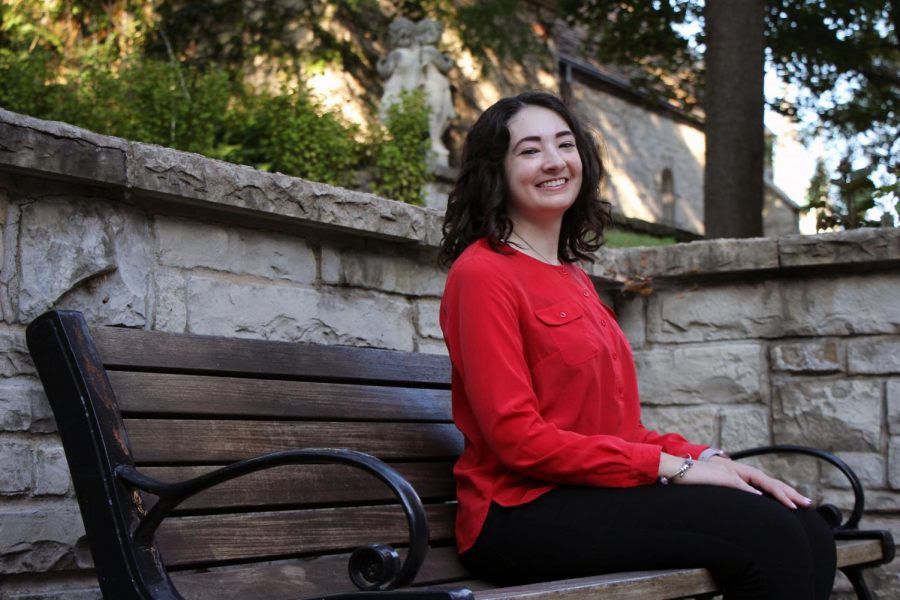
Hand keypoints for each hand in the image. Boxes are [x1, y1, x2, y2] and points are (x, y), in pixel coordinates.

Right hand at [659, 453, 812, 509]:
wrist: (675, 469)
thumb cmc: (693, 480)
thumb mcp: (717, 486)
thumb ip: (732, 491)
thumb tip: (747, 501)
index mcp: (738, 473)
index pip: (766, 483)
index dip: (784, 492)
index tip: (799, 503)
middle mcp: (738, 469)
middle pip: (770, 481)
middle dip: (790, 492)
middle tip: (808, 503)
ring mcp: (731, 472)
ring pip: (761, 482)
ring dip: (778, 493)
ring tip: (793, 504)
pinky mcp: (721, 477)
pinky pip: (740, 485)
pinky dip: (751, 491)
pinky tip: (763, 498)